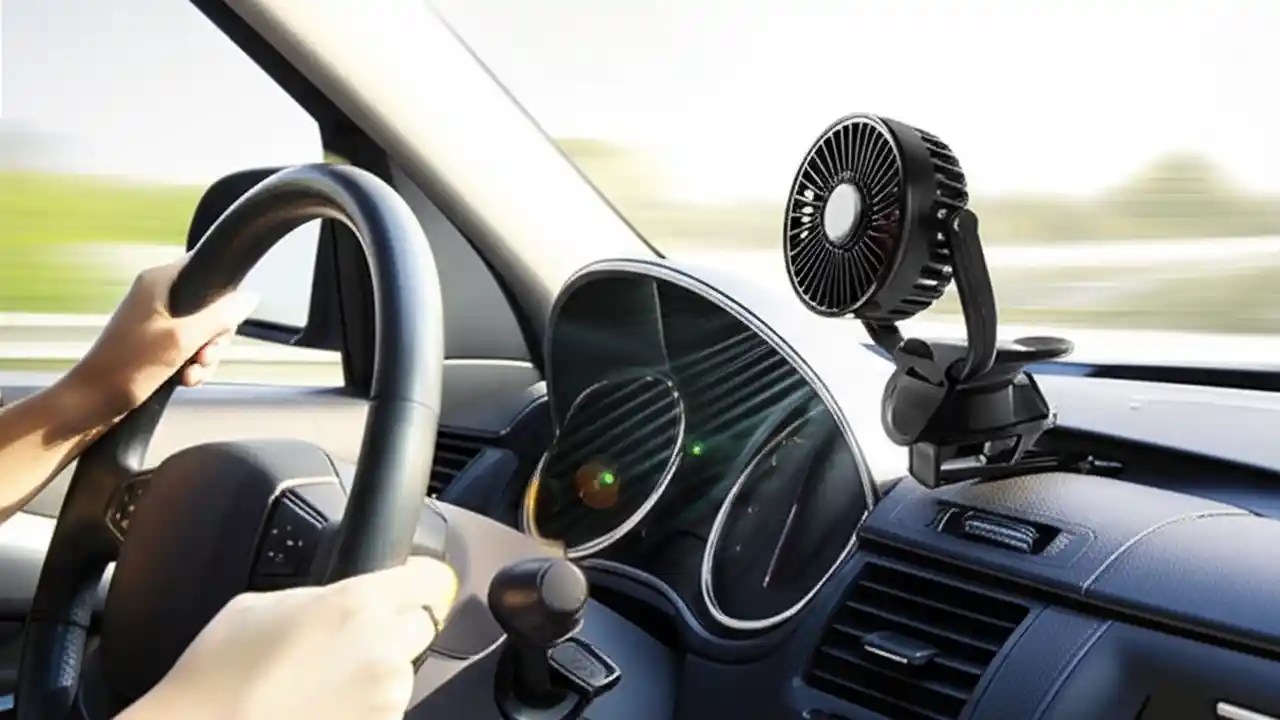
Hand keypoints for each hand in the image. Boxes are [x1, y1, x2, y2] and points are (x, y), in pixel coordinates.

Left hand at [63, 257, 257, 422]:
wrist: (91, 402)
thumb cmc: (130, 366)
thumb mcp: (183, 339)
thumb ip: (221, 316)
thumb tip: (252, 296)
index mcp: (160, 281)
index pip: (207, 268)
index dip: (224, 294)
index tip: (223, 321)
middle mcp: (160, 296)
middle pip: (212, 307)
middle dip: (215, 337)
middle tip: (204, 356)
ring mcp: (159, 321)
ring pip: (205, 332)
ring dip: (205, 357)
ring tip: (191, 375)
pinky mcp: (158, 344)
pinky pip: (191, 348)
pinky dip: (193, 366)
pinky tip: (185, 380)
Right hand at [123, 557, 458, 719]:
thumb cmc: (219, 675)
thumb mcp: (262, 605)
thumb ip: (319, 597)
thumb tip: (338, 602)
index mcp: (356, 602)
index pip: (427, 579)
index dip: (421, 582)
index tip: (419, 586)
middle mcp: (382, 647)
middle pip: (420, 627)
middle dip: (392, 632)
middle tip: (345, 647)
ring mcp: (386, 697)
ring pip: (399, 675)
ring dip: (372, 677)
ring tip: (318, 687)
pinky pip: (384, 711)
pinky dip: (362, 710)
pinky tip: (320, 710)